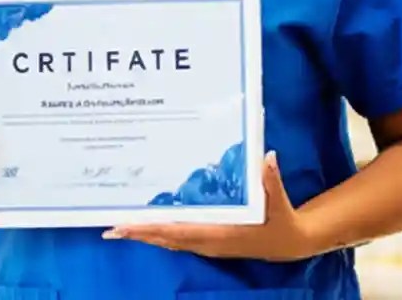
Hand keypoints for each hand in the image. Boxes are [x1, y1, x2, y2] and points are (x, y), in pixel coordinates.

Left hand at [103, 151, 314, 261]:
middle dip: (138, 234)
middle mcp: (208, 243)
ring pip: (169, 242)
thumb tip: (266, 156)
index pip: (178, 231)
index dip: (151, 229)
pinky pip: (177, 239)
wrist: (290, 244)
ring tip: (120, 228)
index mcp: (220, 234)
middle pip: (166, 239)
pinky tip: (147, 227)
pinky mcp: (208, 243)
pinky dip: (159, 234)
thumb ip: (271, 180)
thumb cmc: (283, 222)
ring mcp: (207, 245)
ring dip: (145, 235)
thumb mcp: (280, 202)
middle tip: (110, 227)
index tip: (127, 226)